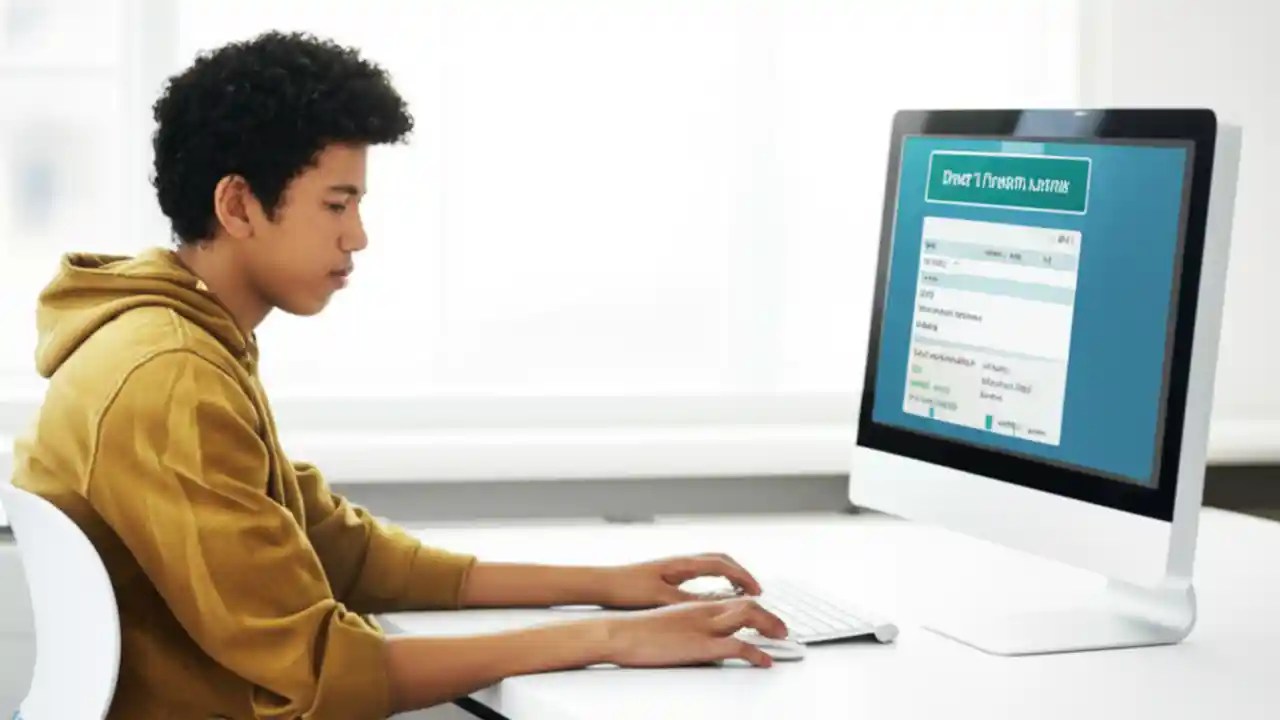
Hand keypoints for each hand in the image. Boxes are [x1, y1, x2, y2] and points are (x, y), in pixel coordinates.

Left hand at [599, 553, 763, 608]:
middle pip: (720, 560)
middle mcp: (680, 561)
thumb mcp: (662, 598)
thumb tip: (717, 604)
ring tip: (741, 593)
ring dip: (729, 577)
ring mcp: (674, 567)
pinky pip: (699, 574)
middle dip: (741, 574)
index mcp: (682, 564)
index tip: (757, 590)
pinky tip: (713, 596)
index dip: (743, 576)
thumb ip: (690, 601)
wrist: (602, 582)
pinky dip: (714, 581)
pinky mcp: (667, 575)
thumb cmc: (627, 588)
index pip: (722, 564)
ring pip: (710, 566)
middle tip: (756, 590)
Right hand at [602, 597, 787, 667]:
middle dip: (768, 615)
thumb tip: (694, 631)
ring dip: (769, 626)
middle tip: (780, 627)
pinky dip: (757, 653)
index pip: (732, 598)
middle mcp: (703, 610)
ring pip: (749, 617)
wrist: (619, 634)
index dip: (752, 604)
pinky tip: (765, 660)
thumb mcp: (665, 620)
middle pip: (746, 604)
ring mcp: (704, 626)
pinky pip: (738, 647)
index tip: (763, 614)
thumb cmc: (636, 631)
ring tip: (781, 637)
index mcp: (693, 604)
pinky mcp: (701, 645)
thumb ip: (684, 622)